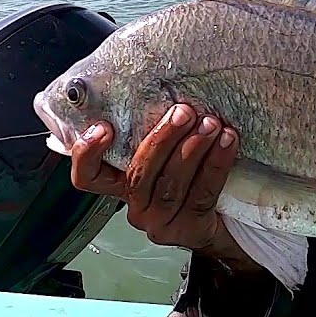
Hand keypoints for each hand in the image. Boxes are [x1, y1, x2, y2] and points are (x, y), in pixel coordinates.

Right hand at [68, 103, 258, 271]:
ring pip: (171, 184)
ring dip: (193, 149)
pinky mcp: (190, 229)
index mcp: (120, 185)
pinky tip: (227, 141)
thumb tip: (159, 87)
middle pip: (138, 175)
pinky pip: (202, 193)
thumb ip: (152, 133)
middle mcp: (137, 206)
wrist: (225, 215)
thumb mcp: (166, 153)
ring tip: (210, 124)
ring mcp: (162, 222)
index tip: (104, 126)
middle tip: (183, 112)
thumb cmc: (190, 175)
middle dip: (162, 139)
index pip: (89, 176)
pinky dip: (216, 163)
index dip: (88, 154)